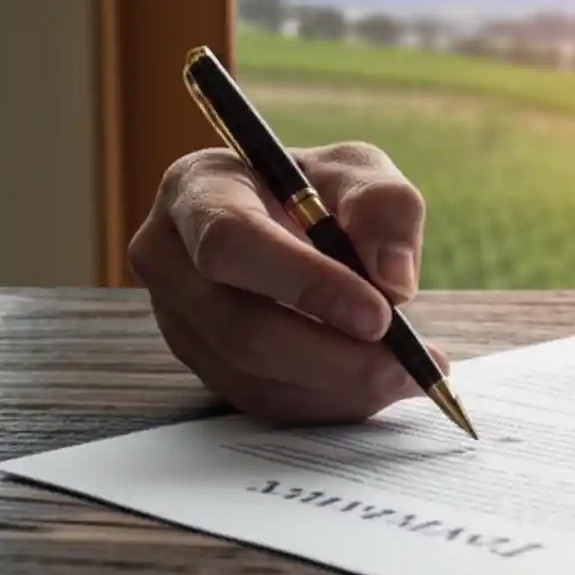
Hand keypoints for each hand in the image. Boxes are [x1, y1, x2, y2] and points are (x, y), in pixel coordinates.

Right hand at [128, 142, 446, 424]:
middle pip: (239, 326)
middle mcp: (168, 257)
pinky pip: (261, 400)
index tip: (379, 316)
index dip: (307, 285)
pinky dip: (326, 402)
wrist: (292, 218)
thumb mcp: (360, 171)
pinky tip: (374, 386)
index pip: (233, 244)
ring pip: (251, 375)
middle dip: (333, 355)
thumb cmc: (319, 188)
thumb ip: (385, 206)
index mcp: (198, 189)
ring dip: (338, 386)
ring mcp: (176, 318)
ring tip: (405, 373)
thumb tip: (393, 278)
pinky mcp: (201, 362)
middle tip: (406, 361)